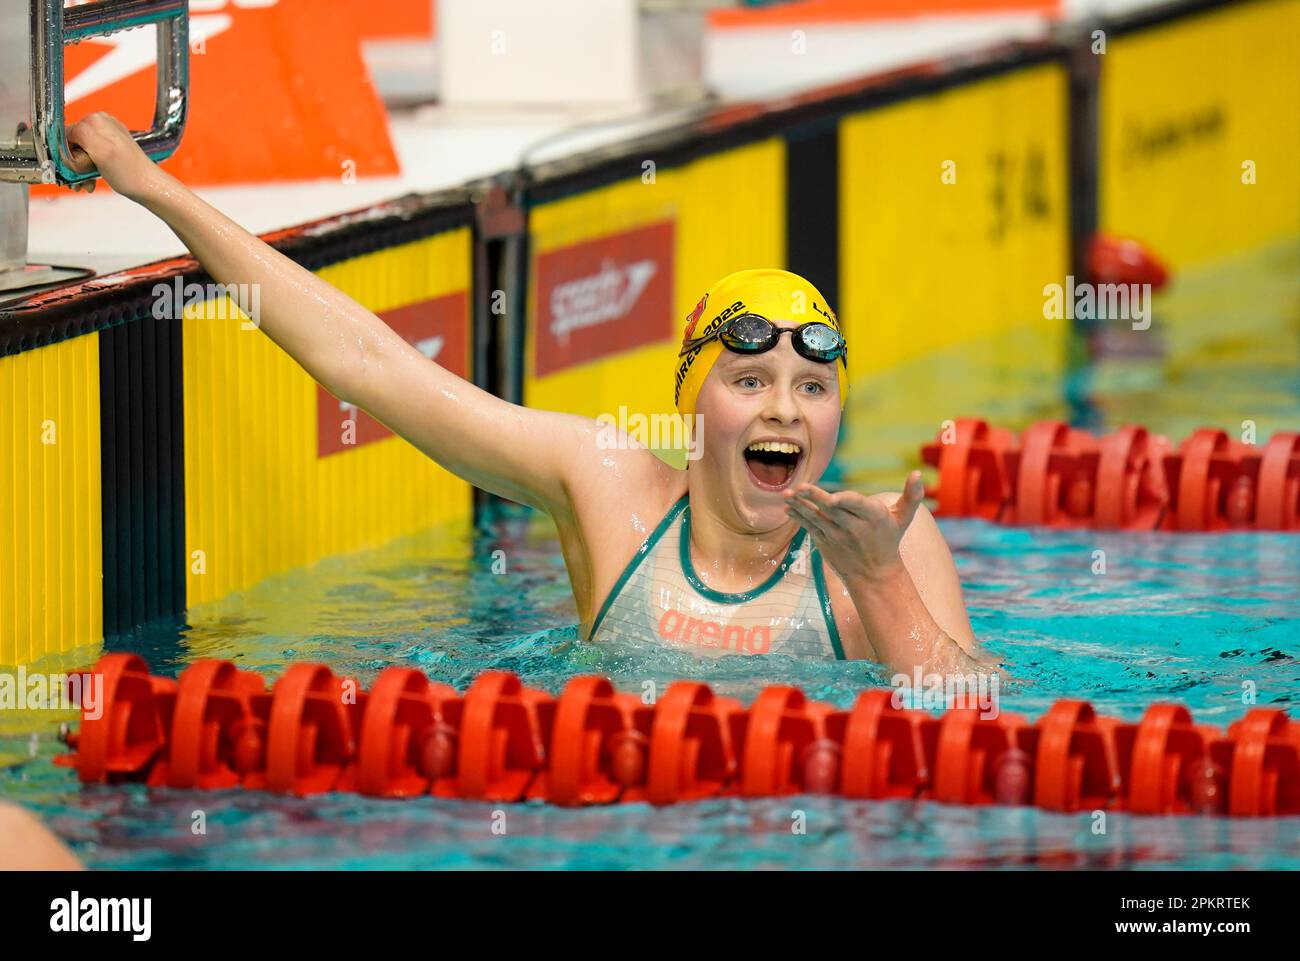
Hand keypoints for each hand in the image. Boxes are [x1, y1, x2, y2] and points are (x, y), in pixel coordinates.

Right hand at [64, 112, 163, 200]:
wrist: (149, 186)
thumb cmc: (129, 173)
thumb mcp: (101, 150)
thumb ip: (80, 134)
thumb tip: (64, 131)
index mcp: (95, 120)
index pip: (65, 133)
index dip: (65, 152)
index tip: (71, 168)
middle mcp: (100, 124)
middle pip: (72, 143)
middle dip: (73, 164)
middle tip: (78, 179)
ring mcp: (106, 136)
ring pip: (79, 152)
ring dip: (79, 171)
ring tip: (86, 183)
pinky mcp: (109, 148)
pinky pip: (89, 157)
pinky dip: (87, 170)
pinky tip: (91, 181)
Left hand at [783, 470, 926, 583]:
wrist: (875, 574)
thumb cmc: (889, 539)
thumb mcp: (904, 518)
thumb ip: (912, 495)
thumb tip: (919, 473)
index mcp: (873, 517)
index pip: (857, 505)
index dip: (845, 501)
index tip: (832, 498)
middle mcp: (854, 527)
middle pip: (832, 510)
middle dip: (815, 498)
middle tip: (799, 487)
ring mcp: (837, 536)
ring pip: (817, 518)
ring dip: (800, 506)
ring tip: (787, 494)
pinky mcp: (825, 542)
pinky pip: (810, 527)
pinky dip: (799, 517)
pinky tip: (788, 507)